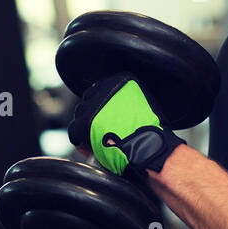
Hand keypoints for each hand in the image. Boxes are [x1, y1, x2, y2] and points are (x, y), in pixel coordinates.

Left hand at [67, 72, 183, 181]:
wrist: (149, 148)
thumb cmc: (153, 132)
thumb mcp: (145, 104)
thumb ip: (128, 99)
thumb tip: (116, 106)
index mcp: (122, 80)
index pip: (101, 89)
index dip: (103, 107)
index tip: (108, 118)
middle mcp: (105, 88)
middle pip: (89, 100)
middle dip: (94, 115)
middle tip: (104, 130)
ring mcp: (93, 105)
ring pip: (80, 115)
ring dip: (86, 127)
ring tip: (100, 140)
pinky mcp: (83, 123)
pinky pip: (74, 131)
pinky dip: (80, 140)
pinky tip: (92, 147)